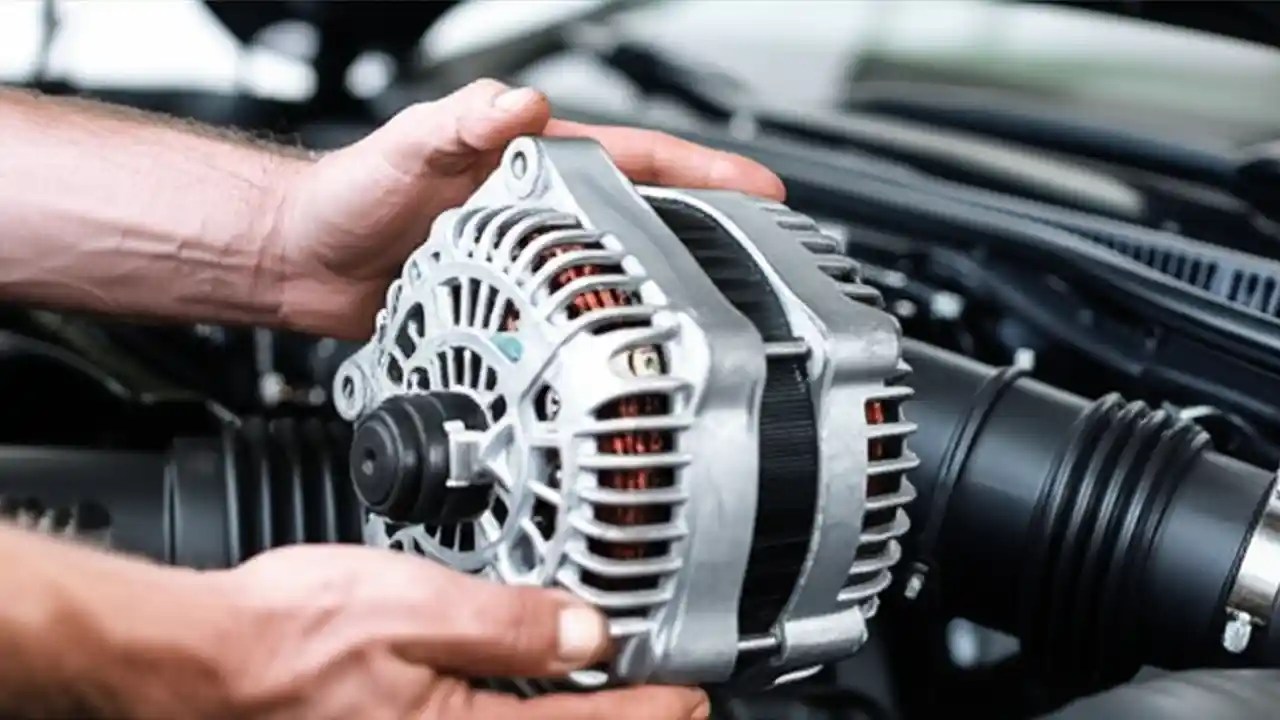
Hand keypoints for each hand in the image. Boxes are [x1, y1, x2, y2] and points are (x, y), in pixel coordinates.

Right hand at [202, 544, 708, 719]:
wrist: (205, 661)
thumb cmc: (288, 636)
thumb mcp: (417, 605)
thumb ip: (512, 624)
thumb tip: (587, 631)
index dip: (654, 709)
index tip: (690, 693)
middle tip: (668, 701)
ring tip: (609, 696)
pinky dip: (522, 717)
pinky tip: (527, 695)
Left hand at [270, 78, 784, 339]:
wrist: (303, 258)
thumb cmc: (351, 193)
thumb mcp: (411, 145)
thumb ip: (464, 124)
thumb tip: (522, 106)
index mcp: (535, 162)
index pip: (640, 159)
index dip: (706, 173)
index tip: (763, 190)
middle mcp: (542, 211)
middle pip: (648, 218)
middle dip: (713, 235)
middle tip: (771, 262)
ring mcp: (529, 260)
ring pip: (617, 273)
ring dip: (667, 290)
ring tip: (723, 317)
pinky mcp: (508, 307)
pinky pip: (572, 317)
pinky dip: (606, 333)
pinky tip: (627, 355)